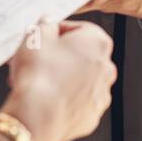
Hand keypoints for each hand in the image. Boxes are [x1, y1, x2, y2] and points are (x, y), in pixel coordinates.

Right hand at [1, 19, 115, 140]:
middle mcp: (106, 68)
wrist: (38, 116)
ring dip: (61, 78)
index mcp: (98, 42)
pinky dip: (63, 99)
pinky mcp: (91, 116)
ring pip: (79, 80)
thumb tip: (48, 24)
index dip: (55, 32)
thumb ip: (45, 25)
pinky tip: (44, 98)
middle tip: (35, 60)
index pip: (77, 28)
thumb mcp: (36, 37)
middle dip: (57, 56)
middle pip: (79, 55)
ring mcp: (101, 95)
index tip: (41, 38)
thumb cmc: (40, 75)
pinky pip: (77, 102)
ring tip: (35, 81)